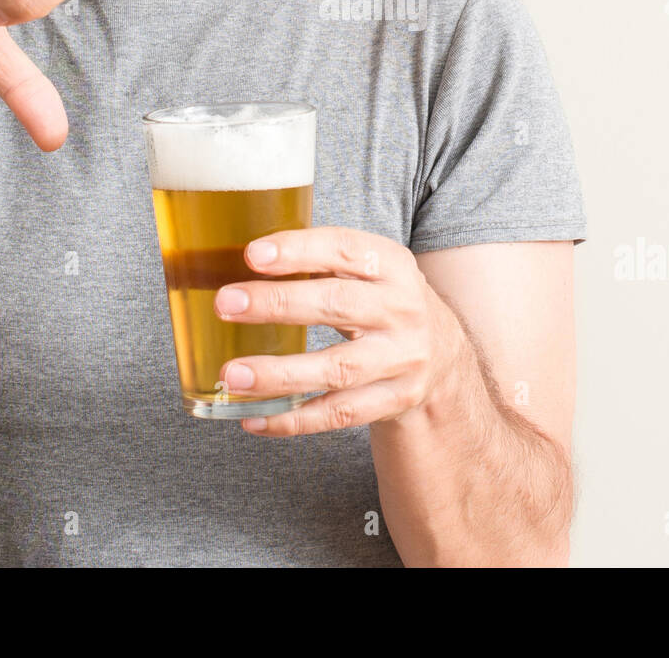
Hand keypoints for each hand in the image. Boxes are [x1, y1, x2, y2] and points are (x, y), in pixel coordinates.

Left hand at [213, 227, 468, 435]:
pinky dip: (293, 419)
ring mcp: (400, 359)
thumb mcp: (370, 269)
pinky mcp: (394, 400)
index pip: (345, 249)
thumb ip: (322, 261)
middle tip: (226, 304)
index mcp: (392, 265)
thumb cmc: (383, 300)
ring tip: (232, 375)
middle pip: (337, 305)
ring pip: (336, 369)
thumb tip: (238, 258)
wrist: (443, 354)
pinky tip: (253, 417)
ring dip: (280, 374)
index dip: (299, 250)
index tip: (252, 254)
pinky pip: (338, 415)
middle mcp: (401, 309)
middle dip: (277, 304)